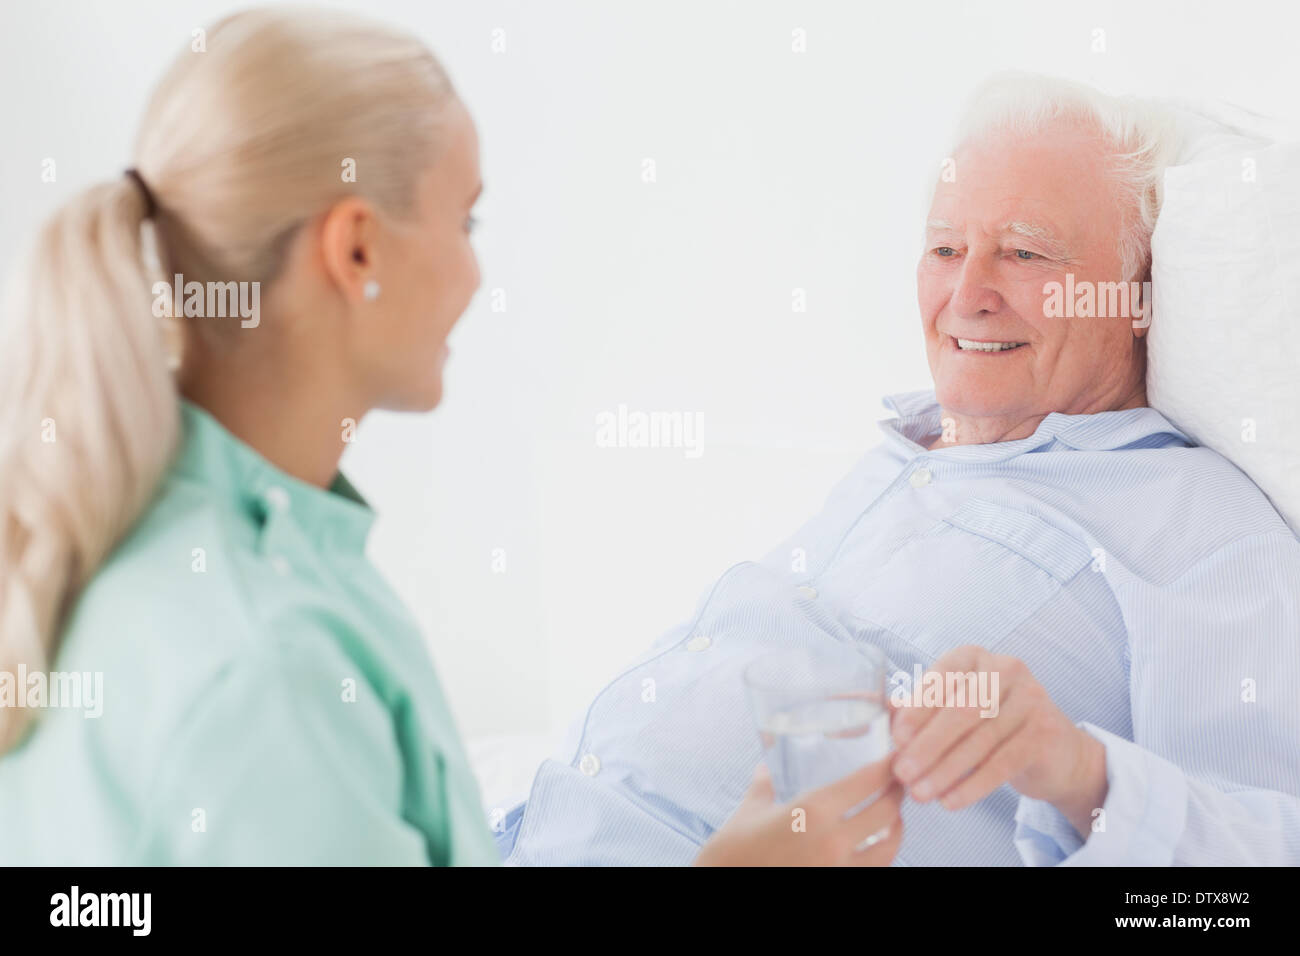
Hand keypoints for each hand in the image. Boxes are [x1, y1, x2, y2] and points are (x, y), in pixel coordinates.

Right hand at [693, 754, 903, 865]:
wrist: (722, 886)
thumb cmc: (733, 851)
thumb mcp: (749, 811)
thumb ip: (764, 786)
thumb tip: (766, 767)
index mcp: (812, 810)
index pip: (867, 782)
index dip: (887, 767)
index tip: (894, 757)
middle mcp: (833, 840)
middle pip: (886, 811)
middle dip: (897, 794)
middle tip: (898, 782)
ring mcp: (839, 869)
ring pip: (889, 847)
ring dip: (896, 828)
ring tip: (894, 817)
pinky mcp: (838, 885)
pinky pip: (872, 870)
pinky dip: (881, 856)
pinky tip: (875, 847)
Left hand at [890, 644, 1106, 834]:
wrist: (1054, 750)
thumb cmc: (988, 724)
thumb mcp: (952, 710)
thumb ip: (919, 709)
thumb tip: (883, 715)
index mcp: (972, 657)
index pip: (939, 681)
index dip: (916, 711)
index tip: (896, 740)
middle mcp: (1005, 669)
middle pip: (959, 711)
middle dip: (927, 746)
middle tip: (903, 773)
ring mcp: (1031, 698)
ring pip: (979, 740)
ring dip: (944, 771)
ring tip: (920, 794)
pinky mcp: (1046, 731)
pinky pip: (1002, 763)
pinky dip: (972, 786)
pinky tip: (950, 801)